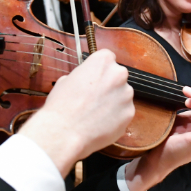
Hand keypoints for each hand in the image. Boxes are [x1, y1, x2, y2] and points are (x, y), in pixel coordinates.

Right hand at [19, 50, 133, 173]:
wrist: (64, 132)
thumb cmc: (61, 105)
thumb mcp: (66, 80)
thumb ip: (83, 76)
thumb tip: (86, 81)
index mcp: (102, 61)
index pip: (108, 57)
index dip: (100, 69)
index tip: (94, 77)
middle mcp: (118, 74)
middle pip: (118, 76)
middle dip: (109, 84)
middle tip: (94, 97)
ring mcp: (126, 94)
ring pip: (122, 95)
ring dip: (114, 101)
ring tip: (96, 113)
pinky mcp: (129, 113)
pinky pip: (124, 112)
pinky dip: (116, 117)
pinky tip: (101, 123)